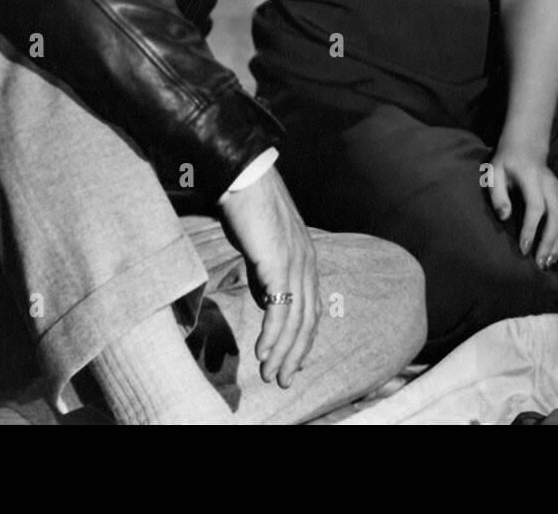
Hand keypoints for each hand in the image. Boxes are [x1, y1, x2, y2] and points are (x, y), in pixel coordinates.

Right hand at [217, 166, 320, 387]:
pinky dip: (273, 334)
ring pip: (295, 320)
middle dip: (295, 354)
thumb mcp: (263, 247)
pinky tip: (264, 351)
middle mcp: (308, 264)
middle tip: (282, 379)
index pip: (312, 309)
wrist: (245, 179)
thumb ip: (267, 273)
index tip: (292, 363)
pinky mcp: (279, 264)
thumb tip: (265, 297)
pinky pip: (279, 308)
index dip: (303, 340)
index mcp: (307, 259)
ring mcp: (296, 264)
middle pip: (307, 321)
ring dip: (283, 351)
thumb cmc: (250, 209)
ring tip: (271, 374)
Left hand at [488, 144, 557, 268]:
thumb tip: (504, 217)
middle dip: (550, 241)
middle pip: (557, 215)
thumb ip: (497, 194)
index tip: (524, 249)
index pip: (536, 206)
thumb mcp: (494, 173)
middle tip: (540, 263)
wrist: (526, 144)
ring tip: (550, 261)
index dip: (531, 229)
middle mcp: (550, 184)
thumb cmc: (506, 161)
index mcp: (532, 177)